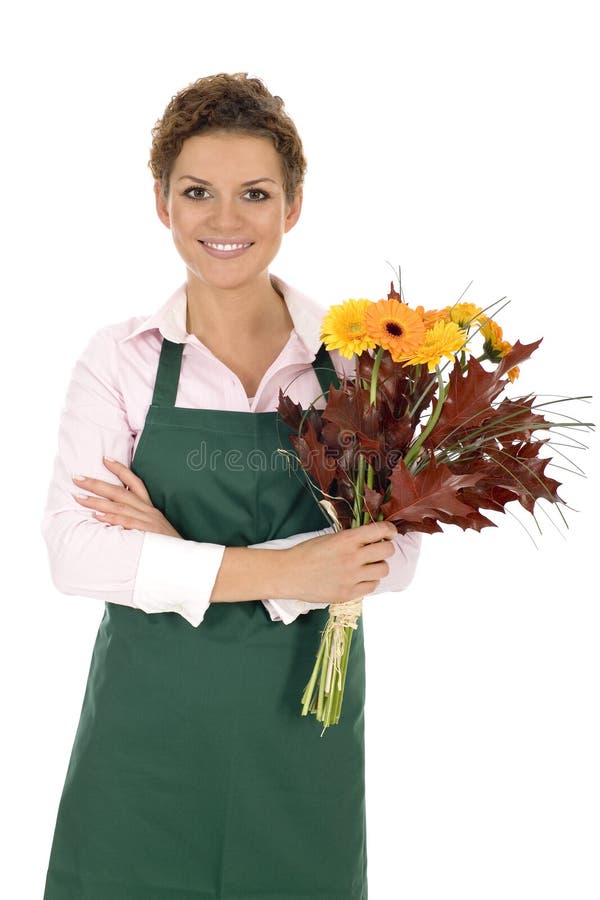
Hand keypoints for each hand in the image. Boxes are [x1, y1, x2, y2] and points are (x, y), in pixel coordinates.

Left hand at [71, 456, 181, 537]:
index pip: (135, 482)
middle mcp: (148, 511)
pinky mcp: (148, 533)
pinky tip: (98, 515)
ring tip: (78, 497)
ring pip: (119, 506)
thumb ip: (136, 521)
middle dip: (97, 484)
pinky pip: (127, 522)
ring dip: (97, 501)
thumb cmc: (166, 546)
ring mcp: (148, 521)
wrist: (184, 559)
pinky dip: (112, 517)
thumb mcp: (154, 529)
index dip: (120, 469)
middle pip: (120, 491)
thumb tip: (113, 518)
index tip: (104, 459)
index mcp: (149, 508)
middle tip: (77, 478)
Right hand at [280, 521, 396, 604]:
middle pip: (387, 550)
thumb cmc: (306, 553)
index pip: (381, 530)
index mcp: (347, 539)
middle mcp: (353, 557)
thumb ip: (352, 538)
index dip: (390, 530)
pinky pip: (372, 586)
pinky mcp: (349, 594)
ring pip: (383, 570)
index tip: (390, 532)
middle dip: (386, 548)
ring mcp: (352, 577)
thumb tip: (373, 537)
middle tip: (379, 549)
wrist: (288, 574)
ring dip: (379, 566)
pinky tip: (360, 578)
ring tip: (368, 566)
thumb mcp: (330, 537)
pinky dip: (369, 581)